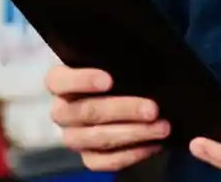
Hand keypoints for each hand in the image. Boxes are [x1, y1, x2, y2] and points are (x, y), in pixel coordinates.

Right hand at [45, 65, 171, 170]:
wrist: (124, 103)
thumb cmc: (118, 75)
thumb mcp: (114, 63)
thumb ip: (118, 61)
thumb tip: (142, 59)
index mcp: (60, 83)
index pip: (59, 81)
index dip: (82, 80)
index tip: (108, 80)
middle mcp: (62, 112)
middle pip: (86, 112)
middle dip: (123, 110)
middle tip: (152, 109)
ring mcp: (73, 137)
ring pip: (98, 138)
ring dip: (134, 133)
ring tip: (162, 127)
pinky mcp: (88, 158)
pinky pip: (106, 161)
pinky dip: (132, 154)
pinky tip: (154, 144)